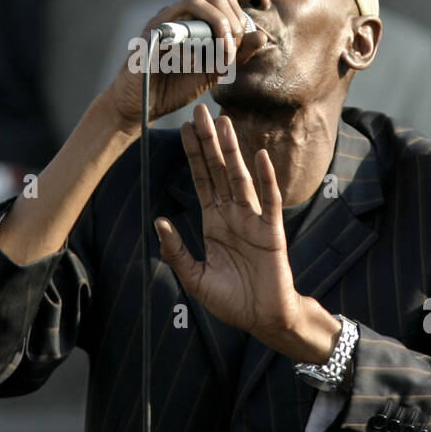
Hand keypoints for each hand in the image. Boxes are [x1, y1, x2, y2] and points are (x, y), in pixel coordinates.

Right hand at [102, 0, 266, 130]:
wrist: (141, 106)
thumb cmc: (175, 86)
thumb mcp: (213, 72)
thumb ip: (235, 55)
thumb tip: (261, 36)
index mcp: (195, 20)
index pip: (226, 1)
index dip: (240, 20)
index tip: (239, 48)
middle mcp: (179, 15)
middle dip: (232, 24)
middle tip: (229, 52)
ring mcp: (163, 21)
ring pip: (195, 3)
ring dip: (216, 27)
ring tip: (219, 54)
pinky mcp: (149, 35)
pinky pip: (175, 28)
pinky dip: (191, 47)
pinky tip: (192, 65)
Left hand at [154, 105, 309, 349]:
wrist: (263, 319)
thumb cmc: (231, 300)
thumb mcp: (195, 278)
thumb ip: (176, 251)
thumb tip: (159, 221)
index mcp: (214, 221)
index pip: (201, 180)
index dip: (193, 155)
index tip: (184, 129)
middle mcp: (233, 214)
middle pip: (219, 170)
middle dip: (209, 142)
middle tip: (201, 112)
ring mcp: (253, 219)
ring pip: (241, 178)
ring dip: (232, 151)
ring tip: (224, 124)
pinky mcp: (272, 231)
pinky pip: (268, 200)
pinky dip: (265, 179)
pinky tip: (259, 156)